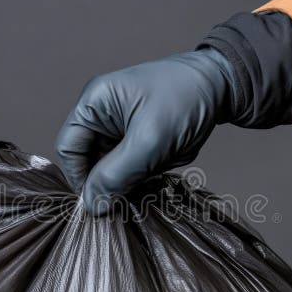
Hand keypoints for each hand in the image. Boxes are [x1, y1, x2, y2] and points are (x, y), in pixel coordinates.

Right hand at [55, 48, 233, 214]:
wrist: (222, 85)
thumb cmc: (185, 99)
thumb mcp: (150, 141)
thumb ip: (117, 175)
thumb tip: (92, 206)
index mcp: (94, 103)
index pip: (68, 148)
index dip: (80, 178)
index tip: (101, 201)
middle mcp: (101, 114)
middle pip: (89, 161)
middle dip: (114, 177)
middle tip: (139, 183)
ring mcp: (120, 127)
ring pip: (112, 168)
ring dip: (134, 174)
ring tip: (160, 161)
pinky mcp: (137, 138)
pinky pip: (132, 167)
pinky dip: (147, 171)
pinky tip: (166, 160)